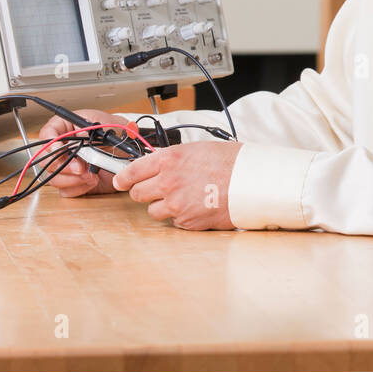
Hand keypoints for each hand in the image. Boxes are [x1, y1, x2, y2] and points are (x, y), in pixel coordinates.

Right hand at [35, 108, 122, 196]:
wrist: (126, 145)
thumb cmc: (112, 129)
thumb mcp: (103, 123)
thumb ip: (90, 128)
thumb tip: (80, 135)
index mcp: (63, 128)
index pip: (47, 134)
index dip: (50, 143)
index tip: (60, 149)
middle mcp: (60, 148)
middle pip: (47, 160)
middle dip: (64, 166)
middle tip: (81, 167)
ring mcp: (65, 166)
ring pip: (54, 178)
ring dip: (73, 179)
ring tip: (93, 175)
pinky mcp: (73, 181)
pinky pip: (66, 190)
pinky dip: (79, 188)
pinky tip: (93, 181)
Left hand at [113, 138, 241, 229]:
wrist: (252, 182)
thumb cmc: (232, 162)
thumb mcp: (198, 149)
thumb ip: (174, 159)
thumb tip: (160, 167)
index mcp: (169, 159)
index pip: (132, 170)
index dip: (123, 177)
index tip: (120, 181)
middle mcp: (167, 182)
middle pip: (137, 193)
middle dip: (145, 192)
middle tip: (159, 190)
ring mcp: (175, 204)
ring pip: (153, 211)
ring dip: (163, 206)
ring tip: (184, 199)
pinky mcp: (186, 221)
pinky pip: (174, 222)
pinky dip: (182, 217)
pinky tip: (197, 207)